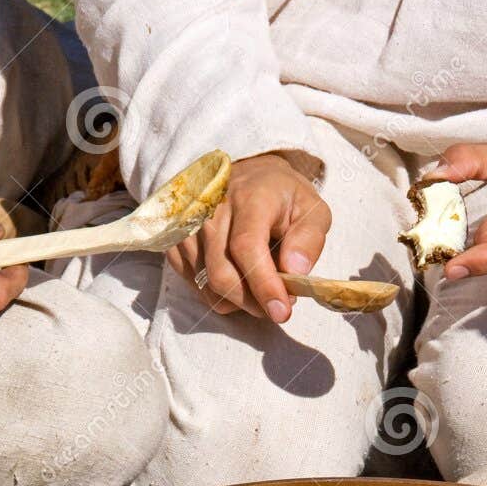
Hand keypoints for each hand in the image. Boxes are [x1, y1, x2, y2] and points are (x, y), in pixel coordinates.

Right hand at [166, 152, 330, 321]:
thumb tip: (295, 271)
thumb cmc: (281, 197)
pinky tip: (237, 278)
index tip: (281, 310)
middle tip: (276, 303)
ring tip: (259, 287)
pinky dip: (218, 293)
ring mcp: (187, 224)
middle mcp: (211, 208)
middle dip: (252, 302)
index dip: (263, 284)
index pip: (247, 247)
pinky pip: (194, 284)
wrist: (246, 175)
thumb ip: (308, 240)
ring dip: (237, 300)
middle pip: (221, 274)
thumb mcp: (311, 210)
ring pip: (207, 285)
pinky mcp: (175, 240)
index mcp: (249, 196)